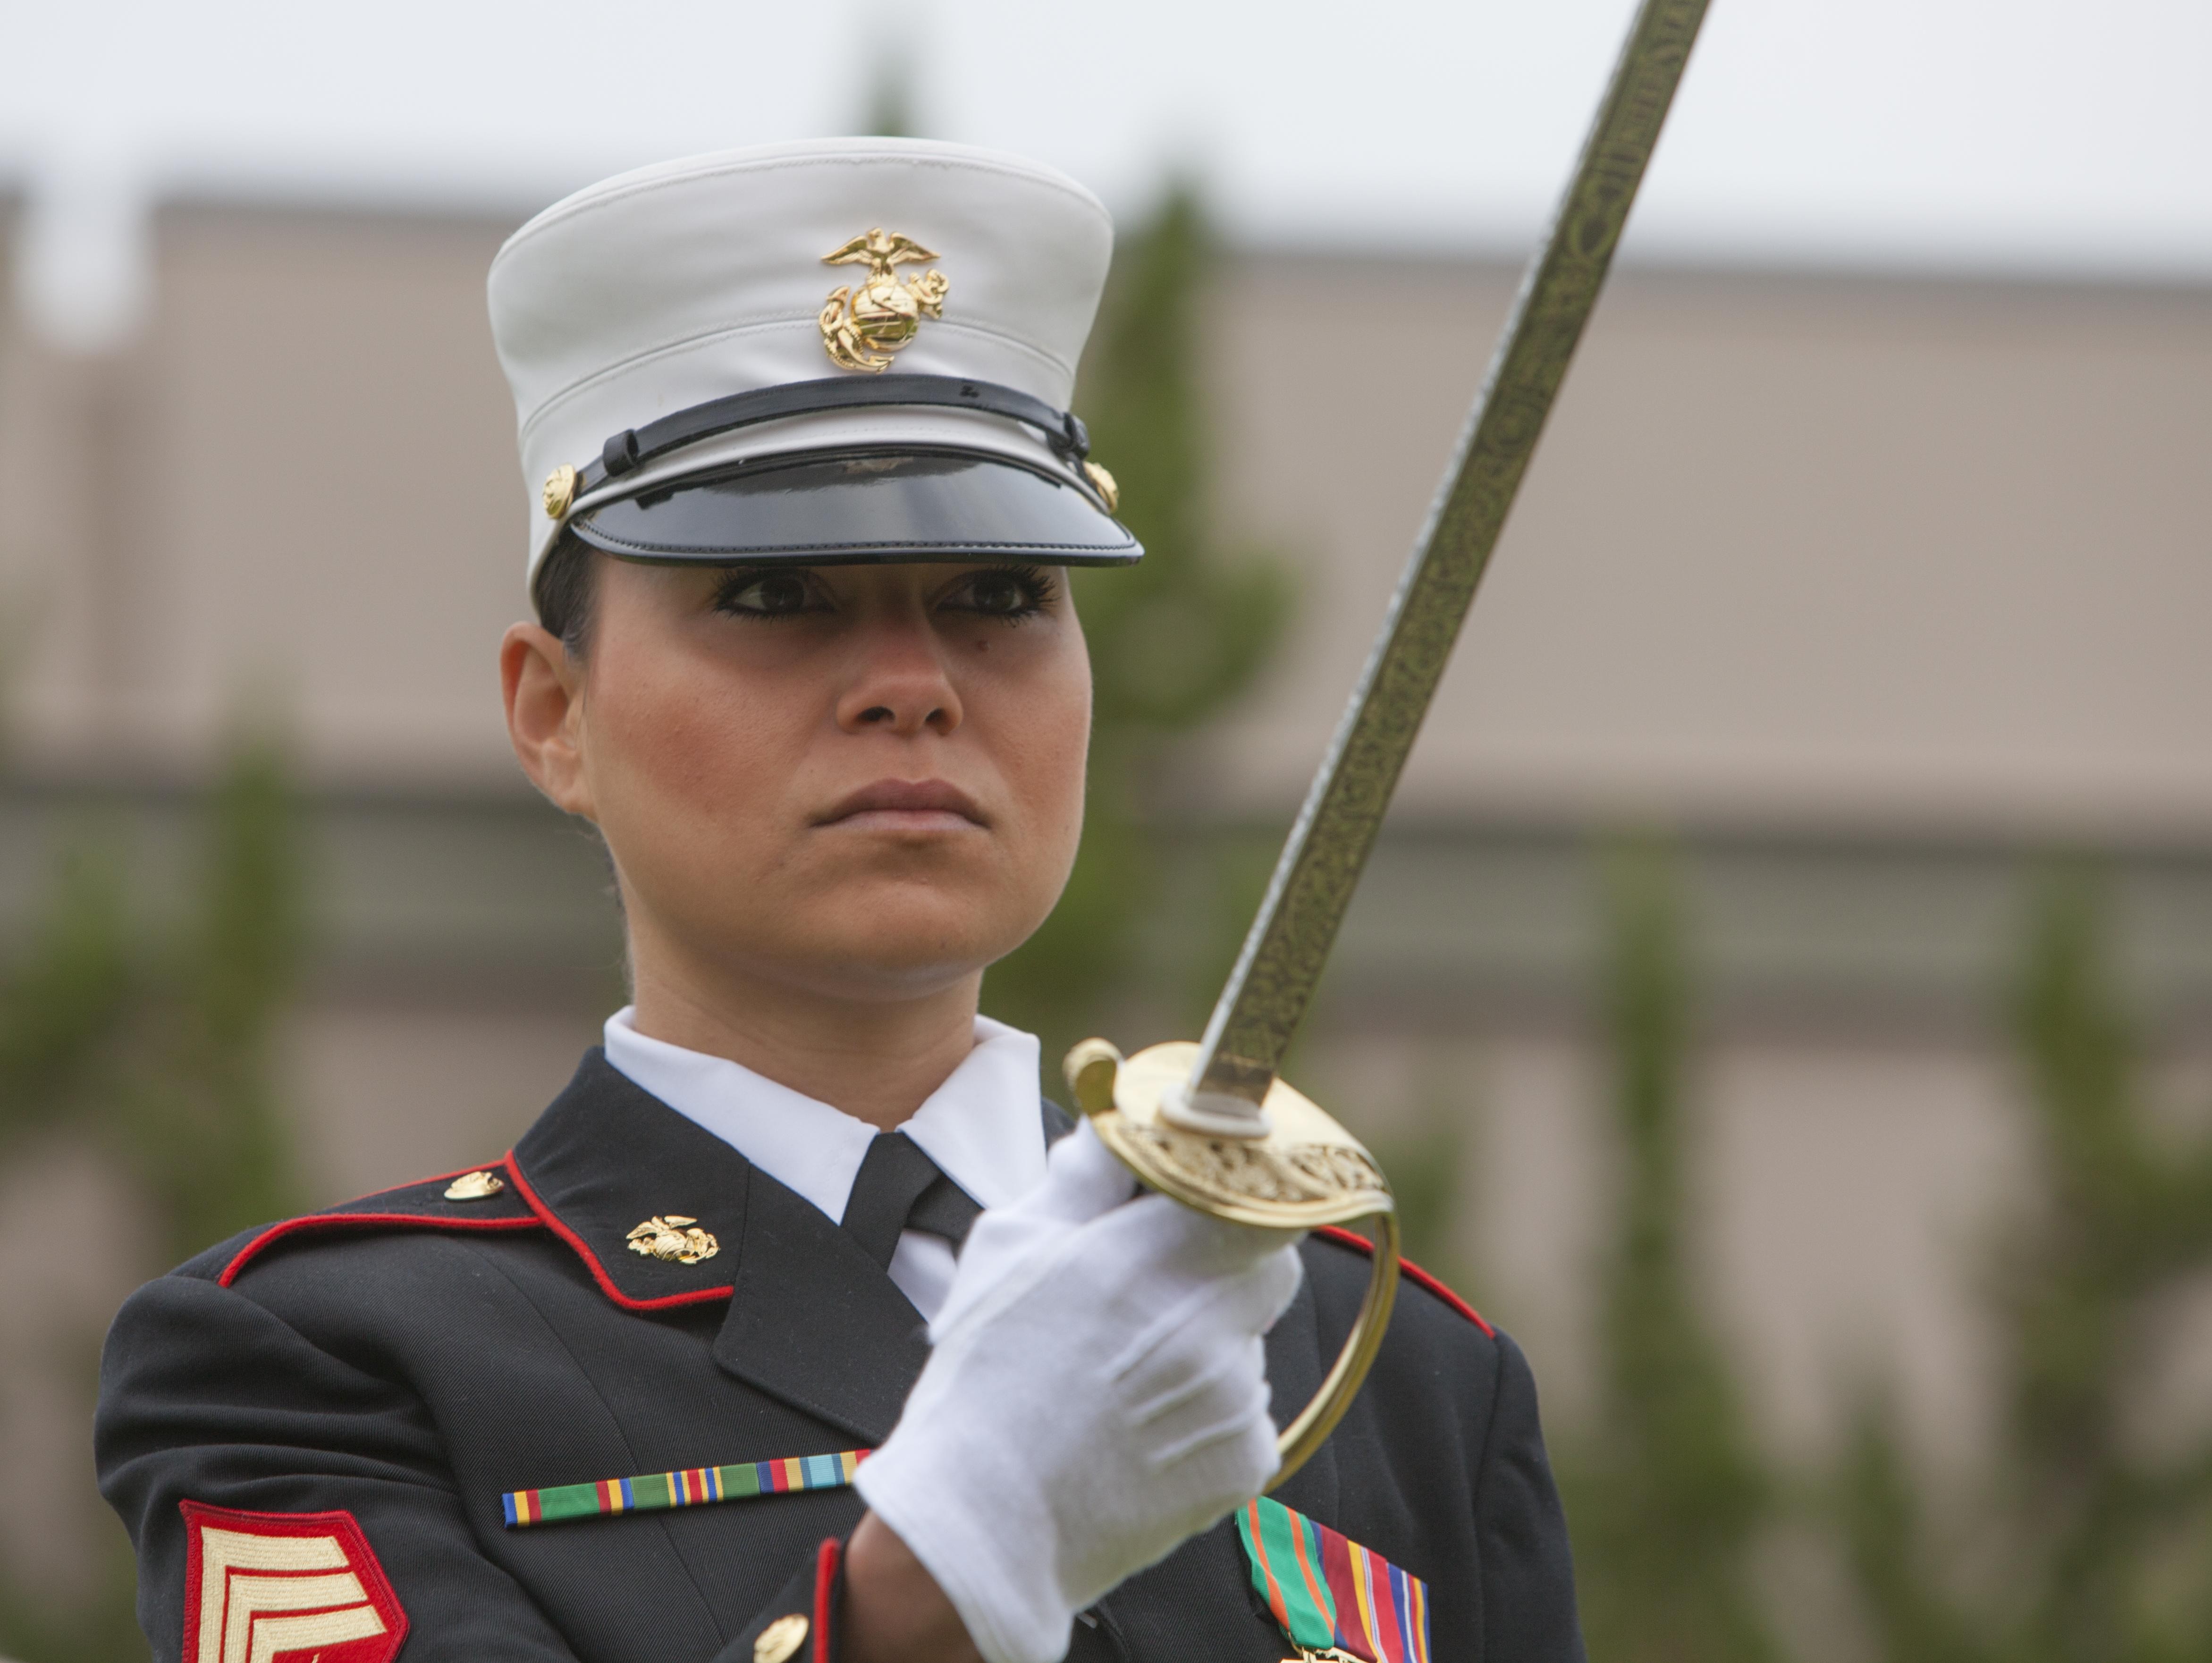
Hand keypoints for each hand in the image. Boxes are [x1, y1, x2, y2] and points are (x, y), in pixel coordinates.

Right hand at [854, 1122, 1302, 1662]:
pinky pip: (1245, 1408)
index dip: (1242, 1192)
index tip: (1213, 1197)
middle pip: (1267, 1264)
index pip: (1261, 1193)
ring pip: (1248, 1339)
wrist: (984, 1525)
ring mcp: (1236, 1398)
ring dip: (1208, 1341)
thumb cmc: (984, 1378)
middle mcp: (1208, 1326)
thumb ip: (1081, 1178)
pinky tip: (1139, 1428)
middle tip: (1161, 1284)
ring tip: (1125, 1378)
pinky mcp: (1247, 1461)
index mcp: (1151, 1259)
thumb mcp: (1010, 1249)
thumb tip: (1117, 1129)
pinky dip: (1206, 1410)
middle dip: (1226, 1262)